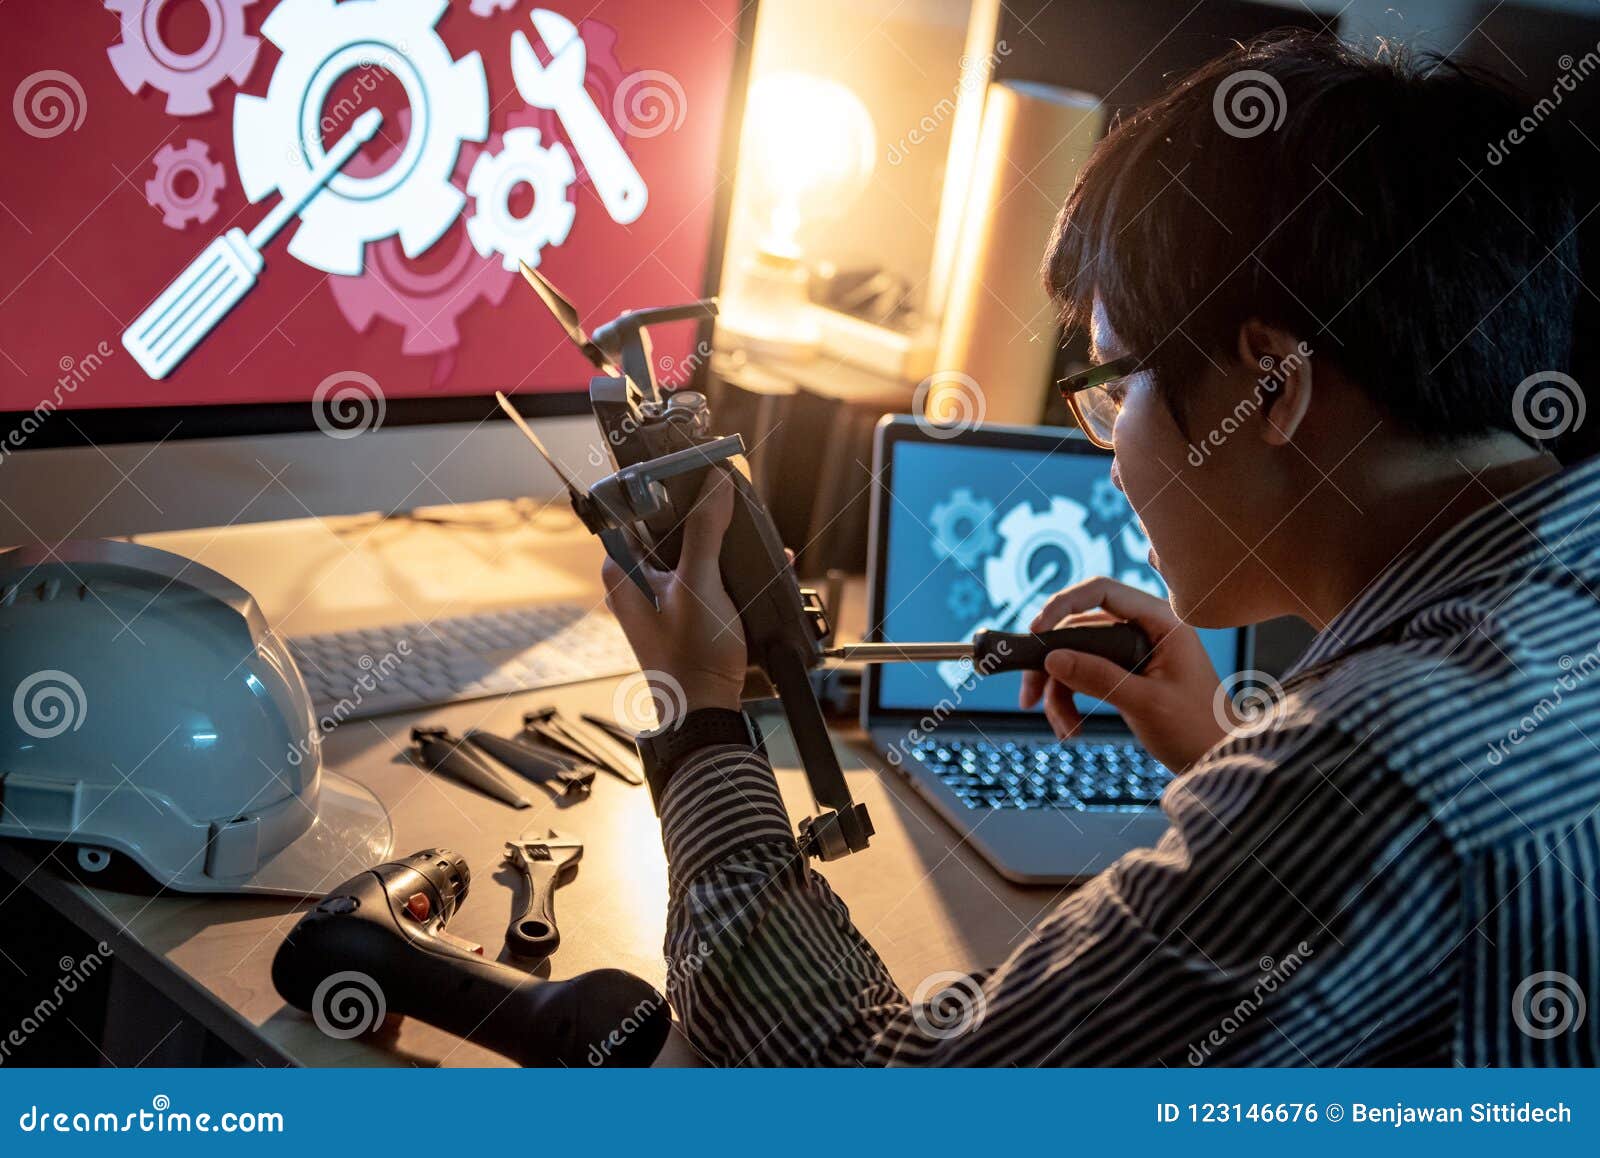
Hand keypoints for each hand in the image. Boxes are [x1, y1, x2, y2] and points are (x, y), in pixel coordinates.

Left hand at [602, 468, 747, 720]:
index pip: (635, 508)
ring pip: (690, 550)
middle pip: (667, 527)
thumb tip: (714, 482)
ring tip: (754, 535)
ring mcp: (659, 598)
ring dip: (723, 541)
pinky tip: (759, 566)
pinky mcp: (683, 613)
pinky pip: (704, 576)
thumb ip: (706, 530)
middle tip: (734, 499)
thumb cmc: (692, 656)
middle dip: (705, 513)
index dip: (665, 485)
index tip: (697, 467)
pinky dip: (728, 568)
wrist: (704, 713)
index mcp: (622, 570)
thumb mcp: (700, 584)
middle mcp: (635, 581)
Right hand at [1018, 577, 1225, 771]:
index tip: (1036, 632)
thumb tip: (1051, 659)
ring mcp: (1132, 651)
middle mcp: (1144, 629)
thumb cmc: (1195, 728)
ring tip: (1063, 728)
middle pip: (1079, 629)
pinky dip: (1070, 699)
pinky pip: (1084, 675)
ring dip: (1059, 691)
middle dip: (1051, 665)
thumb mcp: (1146, 703)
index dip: (1063, 604)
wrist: (1217, 759)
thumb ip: (1099, 677)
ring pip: (1076, 656)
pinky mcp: (1124, 672)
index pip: (1102, 591)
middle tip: (1028, 697)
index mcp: (1161, 621)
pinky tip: (1070, 728)